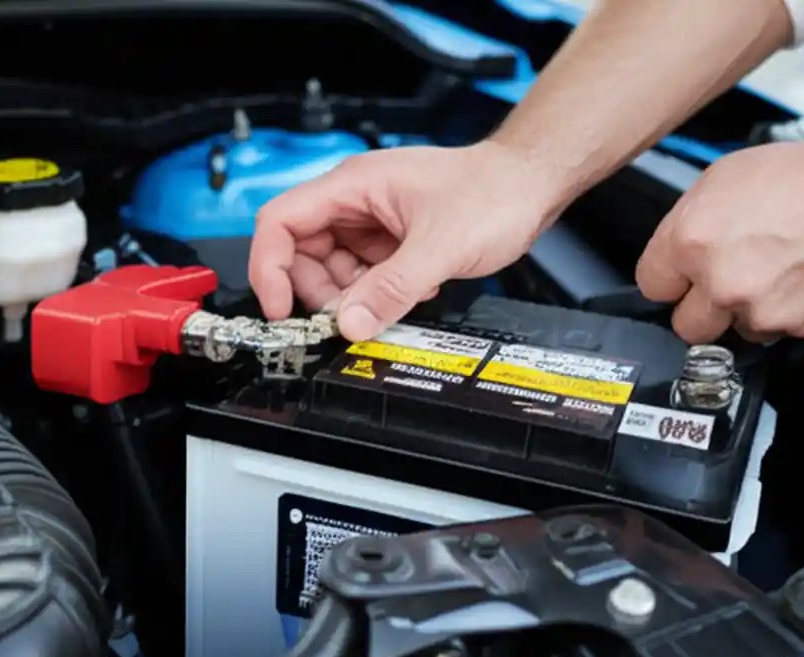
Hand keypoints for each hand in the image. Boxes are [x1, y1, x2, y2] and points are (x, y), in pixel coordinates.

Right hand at [250, 141, 562, 340]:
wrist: (533, 185)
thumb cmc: (495, 192)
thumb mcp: (441, 246)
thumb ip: (392, 288)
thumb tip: (350, 324)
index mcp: (354, 185)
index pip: (281, 221)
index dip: (270, 268)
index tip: (279, 309)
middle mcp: (357, 201)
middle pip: (303, 251)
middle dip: (317, 291)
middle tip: (346, 318)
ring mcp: (375, 220)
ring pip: (335, 267)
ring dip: (352, 295)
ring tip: (389, 302)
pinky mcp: (394, 240)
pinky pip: (366, 274)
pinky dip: (378, 292)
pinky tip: (410, 292)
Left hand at [635, 139, 803, 343]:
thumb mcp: (724, 178)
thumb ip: (690, 222)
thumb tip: (678, 253)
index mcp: (691, 242)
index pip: (652, 285)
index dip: (670, 278)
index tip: (681, 276)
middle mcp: (721, 283)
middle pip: (687, 326)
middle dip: (703, 307)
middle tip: (727, 281)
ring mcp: (761, 311)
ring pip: (737, 331)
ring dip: (748, 311)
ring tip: (776, 271)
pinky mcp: (799, 327)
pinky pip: (779, 330)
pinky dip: (787, 311)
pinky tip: (802, 277)